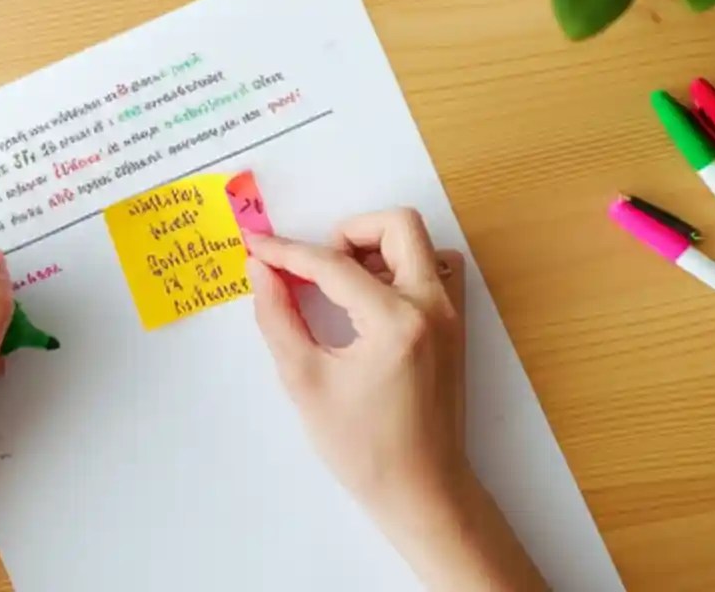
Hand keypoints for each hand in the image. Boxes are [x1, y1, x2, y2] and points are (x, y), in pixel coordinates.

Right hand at [246, 208, 544, 591]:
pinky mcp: (456, 328)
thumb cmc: (363, 448)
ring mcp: (452, 315)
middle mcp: (433, 307)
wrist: (422, 490)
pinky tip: (374, 301)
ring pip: (420, 244)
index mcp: (395, 321)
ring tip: (344, 287)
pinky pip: (436, 271)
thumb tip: (261, 270)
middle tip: (316, 269)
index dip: (288, 252)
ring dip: (379, 248)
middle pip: (396, 225)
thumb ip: (278, 317)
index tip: (257, 247)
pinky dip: (404, 268)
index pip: (333, 264)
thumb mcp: (306, 381)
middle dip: (346, 234)